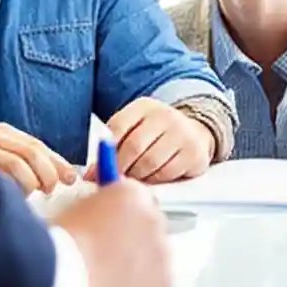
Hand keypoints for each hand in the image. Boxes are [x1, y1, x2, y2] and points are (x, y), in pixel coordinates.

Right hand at [0, 122, 77, 195]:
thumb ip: (21, 167)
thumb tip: (54, 181)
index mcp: (1, 133)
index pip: (38, 145)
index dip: (57, 162)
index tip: (71, 178)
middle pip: (34, 151)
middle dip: (50, 172)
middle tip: (52, 188)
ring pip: (21, 163)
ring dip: (32, 182)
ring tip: (32, 193)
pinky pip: (3, 174)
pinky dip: (14, 186)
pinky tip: (14, 195)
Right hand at [53, 179, 171, 286]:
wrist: (64, 275)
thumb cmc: (59, 242)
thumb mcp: (74, 208)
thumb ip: (98, 206)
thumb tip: (103, 214)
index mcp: (132, 192)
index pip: (136, 198)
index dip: (122, 214)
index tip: (113, 225)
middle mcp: (154, 217)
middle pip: (149, 225)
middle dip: (133, 237)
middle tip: (109, 255)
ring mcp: (163, 250)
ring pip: (155, 255)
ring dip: (139, 262)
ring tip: (108, 278)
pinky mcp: (165, 281)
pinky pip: (157, 283)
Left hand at [86, 98, 214, 183]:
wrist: (194, 131)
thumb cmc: (157, 133)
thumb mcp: (135, 128)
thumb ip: (114, 145)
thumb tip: (92, 173)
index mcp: (144, 106)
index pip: (118, 126)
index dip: (105, 151)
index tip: (97, 168)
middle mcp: (164, 116)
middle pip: (134, 146)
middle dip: (120, 167)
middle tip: (115, 178)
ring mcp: (181, 133)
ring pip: (149, 162)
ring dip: (137, 176)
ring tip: (133, 177)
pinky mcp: (193, 153)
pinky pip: (166, 173)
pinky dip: (154, 180)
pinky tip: (151, 177)